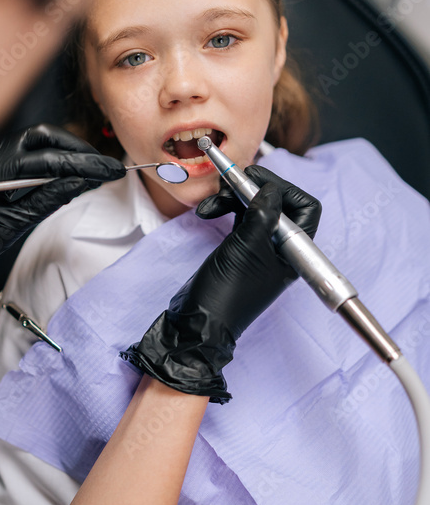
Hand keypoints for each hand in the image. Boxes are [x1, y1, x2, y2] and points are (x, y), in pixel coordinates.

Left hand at [0, 125, 124, 315]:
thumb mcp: (12, 227)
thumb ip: (48, 199)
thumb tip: (83, 182)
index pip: (47, 160)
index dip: (84, 165)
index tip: (111, 171)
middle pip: (43, 136)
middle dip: (77, 148)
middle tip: (103, 167)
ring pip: (35, 140)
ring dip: (65, 150)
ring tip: (90, 168)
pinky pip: (24, 152)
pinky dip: (48, 158)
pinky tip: (66, 171)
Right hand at [121, 168, 321, 401]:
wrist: (198, 322)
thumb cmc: (228, 291)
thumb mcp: (248, 247)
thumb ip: (263, 214)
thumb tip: (270, 187)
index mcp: (294, 251)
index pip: (305, 208)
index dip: (285, 189)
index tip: (257, 181)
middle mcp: (281, 248)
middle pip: (279, 203)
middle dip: (254, 189)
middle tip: (231, 182)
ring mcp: (260, 247)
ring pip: (256, 208)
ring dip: (234, 198)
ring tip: (212, 202)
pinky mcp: (240, 247)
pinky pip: (240, 218)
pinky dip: (225, 210)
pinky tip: (208, 211)